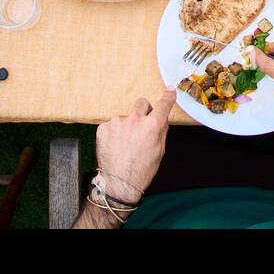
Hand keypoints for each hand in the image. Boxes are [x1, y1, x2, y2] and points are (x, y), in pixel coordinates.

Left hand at [94, 89, 175, 203]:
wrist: (119, 183)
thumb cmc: (142, 170)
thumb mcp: (159, 151)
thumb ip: (161, 131)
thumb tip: (161, 119)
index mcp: (152, 125)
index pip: (163, 104)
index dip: (168, 97)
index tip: (169, 91)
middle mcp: (135, 119)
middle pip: (141, 103)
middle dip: (143, 111)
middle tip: (140, 126)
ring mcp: (118, 122)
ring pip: (125, 117)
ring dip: (126, 126)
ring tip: (124, 145)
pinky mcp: (104, 127)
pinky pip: (112, 125)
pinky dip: (114, 133)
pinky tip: (115, 146)